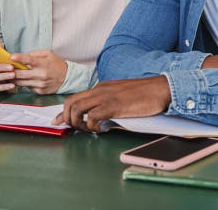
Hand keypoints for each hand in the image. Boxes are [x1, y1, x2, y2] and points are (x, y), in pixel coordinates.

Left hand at [10, 50, 66, 94]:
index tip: (11, 57)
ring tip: (7, 75)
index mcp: (43, 63)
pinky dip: (22, 84)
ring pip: (21, 82)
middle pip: (21, 74)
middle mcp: (41, 75)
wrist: (67, 78)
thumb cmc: (56, 64)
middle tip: (4, 68)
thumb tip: (23, 56)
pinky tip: (19, 80)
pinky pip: (27, 87)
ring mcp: (40, 84)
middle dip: (11, 71)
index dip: (19, 58)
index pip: (29, 60)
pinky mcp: (39, 91)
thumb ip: (35, 53)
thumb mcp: (48, 54)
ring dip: (13, 79)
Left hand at [54, 76, 171, 131]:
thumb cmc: (144, 94)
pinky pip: (93, 116)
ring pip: (77, 109)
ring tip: (87, 130)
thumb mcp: (121, 96)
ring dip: (77, 123)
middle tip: (72, 128)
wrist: (160, 88)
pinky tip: (100, 129)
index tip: (57, 121)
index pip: (75, 97)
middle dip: (65, 117)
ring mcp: (105, 96)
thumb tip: (99, 118)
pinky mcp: (113, 105)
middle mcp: (99, 90)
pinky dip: (92, 126)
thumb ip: (108, 102)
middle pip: (70, 102)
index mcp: (101, 87)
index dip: (63, 111)